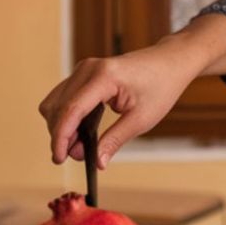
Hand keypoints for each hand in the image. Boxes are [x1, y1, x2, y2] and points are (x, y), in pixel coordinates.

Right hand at [37, 41, 193, 168]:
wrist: (169, 62)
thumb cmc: (161, 86)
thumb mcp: (141, 119)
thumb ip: (115, 140)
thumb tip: (97, 162)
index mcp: (104, 77)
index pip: (71, 110)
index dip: (60, 137)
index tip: (58, 158)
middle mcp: (88, 69)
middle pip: (58, 107)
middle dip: (61, 135)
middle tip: (77, 157)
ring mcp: (84, 69)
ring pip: (55, 102)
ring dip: (61, 126)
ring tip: (78, 147)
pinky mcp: (84, 74)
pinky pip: (64, 97)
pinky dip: (67, 117)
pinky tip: (79, 133)